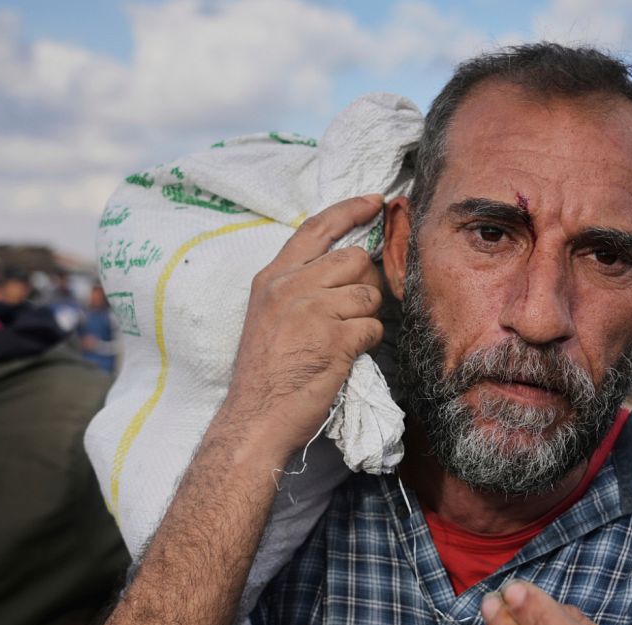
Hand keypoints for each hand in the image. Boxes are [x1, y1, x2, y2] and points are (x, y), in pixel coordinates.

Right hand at [217, 194, 385, 459]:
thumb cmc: (264, 372)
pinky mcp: (334, 339)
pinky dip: (368, 343)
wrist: (256, 417)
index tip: (375, 201)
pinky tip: (347, 357)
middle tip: (356, 310)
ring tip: (347, 339)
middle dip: (366, 282)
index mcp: (272, 276)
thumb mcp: (268, 315)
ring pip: (369, 294)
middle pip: (354, 258)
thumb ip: (298, 286)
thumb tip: (345, 269)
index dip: (350, 210)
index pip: (316, 227)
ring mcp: (313, 310)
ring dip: (367, 317)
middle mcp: (290, 285)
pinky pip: (373, 326)